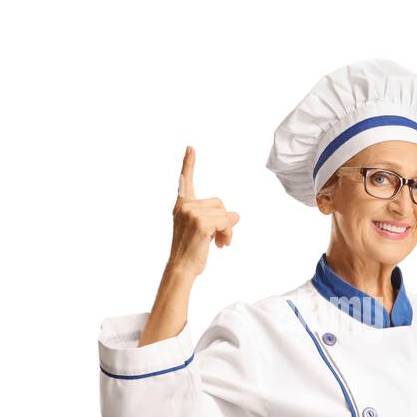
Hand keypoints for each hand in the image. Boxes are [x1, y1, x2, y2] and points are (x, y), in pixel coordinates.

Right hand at [167, 145, 239, 278]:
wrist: (181, 268)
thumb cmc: (190, 251)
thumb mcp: (199, 230)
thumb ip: (212, 217)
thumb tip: (235, 215)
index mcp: (181, 206)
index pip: (185, 181)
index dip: (188, 164)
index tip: (191, 148)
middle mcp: (185, 206)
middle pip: (219, 202)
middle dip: (224, 220)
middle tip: (220, 239)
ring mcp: (192, 213)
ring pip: (225, 213)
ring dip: (228, 229)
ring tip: (221, 244)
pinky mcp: (202, 223)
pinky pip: (226, 222)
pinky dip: (228, 233)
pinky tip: (222, 245)